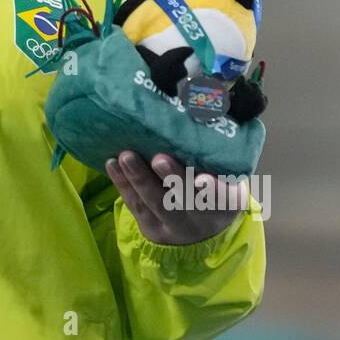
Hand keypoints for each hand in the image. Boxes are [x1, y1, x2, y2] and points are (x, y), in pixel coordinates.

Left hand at [105, 151, 246, 245]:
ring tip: (126, 156)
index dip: (213, 191)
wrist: (201, 230)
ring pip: (155, 204)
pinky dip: (123, 184)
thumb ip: (217, 155)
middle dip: (171, 179)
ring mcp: (174, 226)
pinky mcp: (151, 228)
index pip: (223, 198)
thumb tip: (205, 108)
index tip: (203, 179)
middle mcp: (202, 219)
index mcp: (226, 204)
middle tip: (158, 158)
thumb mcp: (227, 176)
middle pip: (185, 201)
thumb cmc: (215, 188)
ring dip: (140, 179)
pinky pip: (135, 206)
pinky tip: (112, 164)